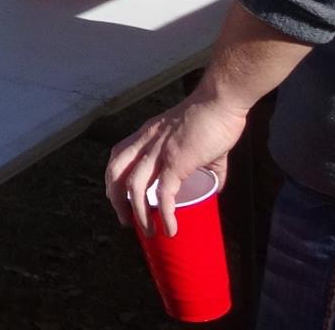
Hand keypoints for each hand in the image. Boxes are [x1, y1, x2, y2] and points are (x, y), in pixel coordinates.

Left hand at [105, 88, 247, 234]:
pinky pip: (164, 193)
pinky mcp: (176, 161)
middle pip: (116, 172)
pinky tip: (170, 229)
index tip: (122, 201)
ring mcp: (159, 151)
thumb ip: (205, 164)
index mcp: (147, 135)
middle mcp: (146, 142)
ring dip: (138, 213)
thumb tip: (214, 187)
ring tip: (148, 232)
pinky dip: (165, 214)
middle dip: (116, 200)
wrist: (220, 102)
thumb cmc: (212, 118)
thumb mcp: (196, 142)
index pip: (117, 158)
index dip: (114, 181)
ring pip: (134, 186)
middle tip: (127, 221)